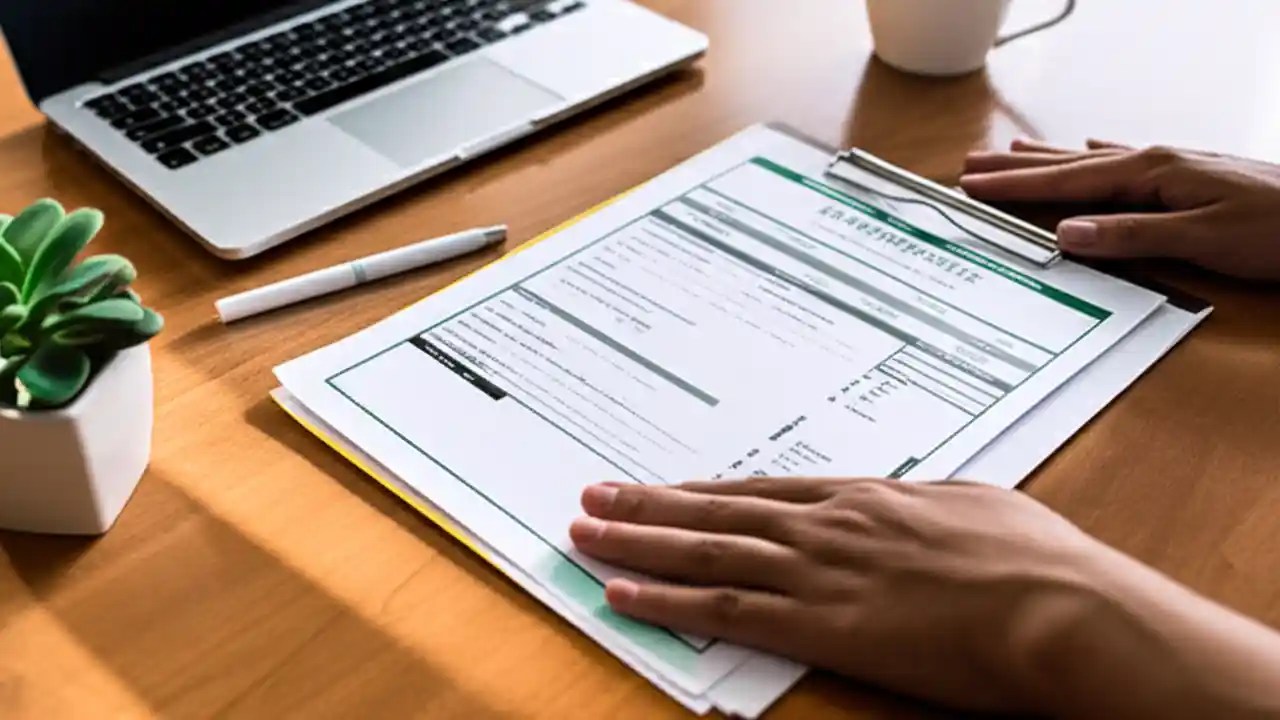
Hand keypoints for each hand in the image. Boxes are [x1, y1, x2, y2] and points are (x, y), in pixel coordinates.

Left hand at [569, 478, 1110, 713]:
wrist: (1060, 609)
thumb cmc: (1038, 563)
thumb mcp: (981, 511)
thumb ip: (930, 506)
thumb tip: (918, 504)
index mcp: (868, 497)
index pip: (763, 490)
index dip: (704, 490)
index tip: (664, 487)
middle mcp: (828, 524)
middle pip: (716, 509)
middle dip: (647, 503)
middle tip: (592, 494)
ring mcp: (818, 571)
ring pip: (704, 550)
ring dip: (637, 541)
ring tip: (584, 532)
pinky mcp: (819, 625)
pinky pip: (722, 608)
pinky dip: (664, 599)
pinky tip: (623, 592)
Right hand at [959, 138, 1279, 279]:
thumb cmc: (1278, 230)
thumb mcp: (1202, 239)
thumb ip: (1132, 236)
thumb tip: (1067, 234)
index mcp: (1152, 173)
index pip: (1067, 181)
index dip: (1016, 186)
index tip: (972, 186)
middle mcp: (1157, 162)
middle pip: (1070, 164)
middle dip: (1017, 167)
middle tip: (970, 166)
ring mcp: (1172, 166)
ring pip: (1093, 160)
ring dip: (1048, 158)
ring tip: (1010, 151)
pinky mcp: (1188, 178)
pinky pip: (1123, 163)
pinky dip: (1096, 158)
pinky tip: (1090, 149)